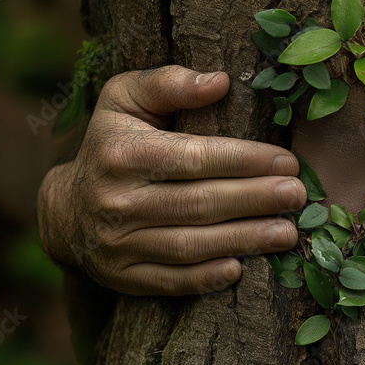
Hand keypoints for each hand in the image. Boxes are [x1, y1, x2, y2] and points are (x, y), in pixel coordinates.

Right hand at [37, 66, 306, 295]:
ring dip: (244, 240)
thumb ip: (170, 84)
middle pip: (198, 204)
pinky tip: (241, 268)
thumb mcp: (126, 99)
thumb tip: (220, 82)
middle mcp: (116, 201)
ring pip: (190, 246)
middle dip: (255, 200)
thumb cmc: (112, 143)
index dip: (244, 160)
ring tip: (287, 232)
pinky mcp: (123, 278)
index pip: (194, 158)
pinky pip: (171, 282)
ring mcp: (117, 245)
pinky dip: (207, 278)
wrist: (65, 209)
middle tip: (298, 195)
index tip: (287, 160)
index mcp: (121, 154)